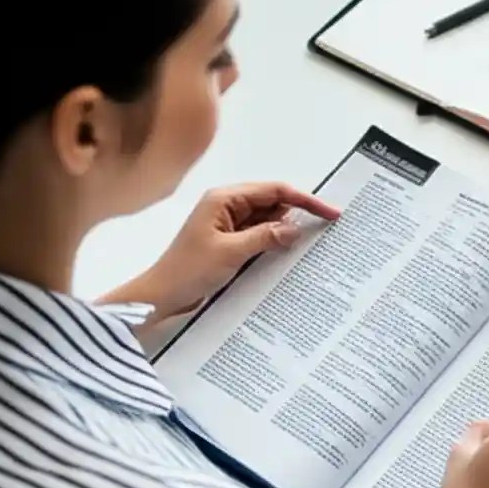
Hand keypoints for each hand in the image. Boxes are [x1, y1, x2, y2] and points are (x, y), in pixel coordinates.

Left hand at [102, 183, 339, 321]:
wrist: (160, 296)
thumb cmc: (187, 271)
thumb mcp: (231, 253)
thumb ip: (265, 236)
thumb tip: (295, 227)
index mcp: (224, 199)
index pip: (273, 190)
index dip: (304, 200)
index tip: (329, 212)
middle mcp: (227, 206)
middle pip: (272, 202)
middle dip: (298, 213)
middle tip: (326, 227)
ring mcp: (228, 224)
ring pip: (267, 220)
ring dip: (286, 230)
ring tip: (312, 241)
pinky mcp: (229, 242)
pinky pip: (259, 236)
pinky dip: (274, 242)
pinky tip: (289, 252)